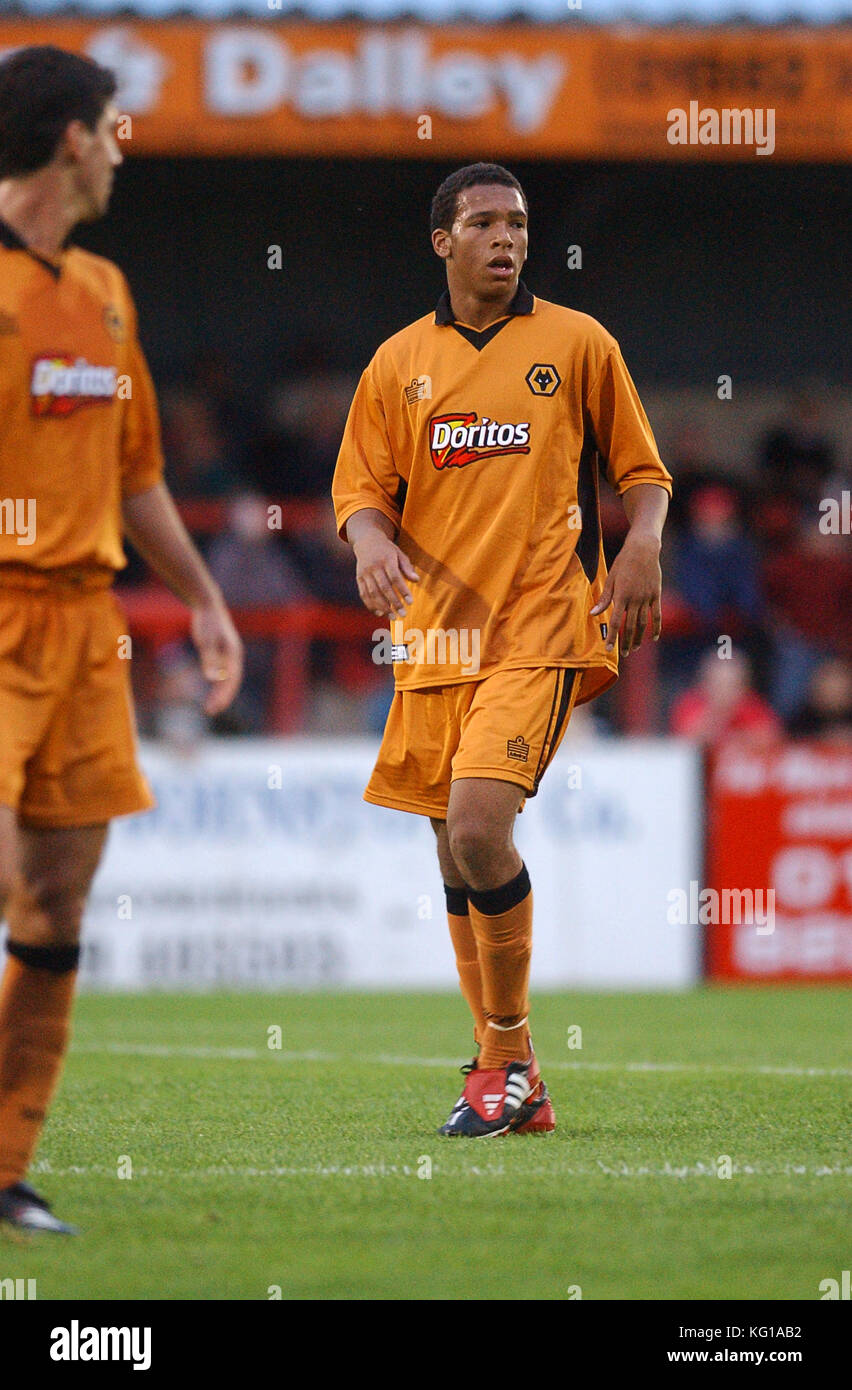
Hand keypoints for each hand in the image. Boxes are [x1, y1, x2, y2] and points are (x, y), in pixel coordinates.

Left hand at [190, 600, 243, 714]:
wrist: (208, 606)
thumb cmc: (207, 622)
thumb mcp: (206, 640)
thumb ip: (210, 659)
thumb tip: (212, 678)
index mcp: (234, 654)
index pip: (231, 679)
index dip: (224, 694)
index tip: (215, 706)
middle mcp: (234, 657)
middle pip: (231, 682)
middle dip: (223, 698)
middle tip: (212, 711)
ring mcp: (229, 656)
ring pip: (227, 680)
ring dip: (220, 694)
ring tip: (211, 708)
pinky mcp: (222, 655)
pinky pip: (222, 674)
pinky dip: (217, 685)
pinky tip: (212, 694)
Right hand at [353, 532, 418, 617]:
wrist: (366, 541)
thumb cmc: (387, 549)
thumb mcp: (399, 554)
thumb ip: (407, 567)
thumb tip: (416, 580)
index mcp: (386, 559)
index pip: (395, 577)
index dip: (403, 591)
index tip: (410, 602)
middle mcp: (374, 566)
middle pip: (384, 587)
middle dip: (394, 602)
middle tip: (403, 614)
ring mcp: (365, 573)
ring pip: (373, 593)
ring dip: (383, 607)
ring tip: (392, 617)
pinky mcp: (359, 578)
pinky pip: (364, 594)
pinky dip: (371, 605)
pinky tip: (380, 613)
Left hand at [590, 531, 661, 654]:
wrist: (644, 549)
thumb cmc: (623, 563)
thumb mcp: (610, 579)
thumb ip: (604, 599)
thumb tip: (593, 613)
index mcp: (621, 596)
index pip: (615, 622)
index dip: (612, 637)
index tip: (608, 648)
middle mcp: (635, 600)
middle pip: (630, 626)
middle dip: (627, 642)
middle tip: (625, 653)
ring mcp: (647, 598)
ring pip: (643, 623)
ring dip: (639, 637)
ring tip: (635, 648)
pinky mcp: (656, 595)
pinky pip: (656, 615)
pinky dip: (656, 627)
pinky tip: (654, 637)